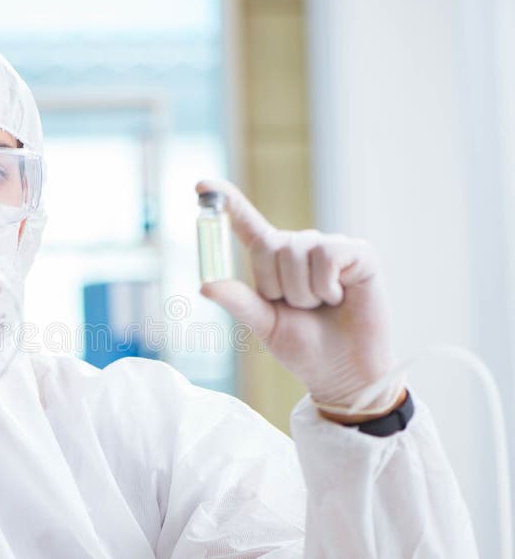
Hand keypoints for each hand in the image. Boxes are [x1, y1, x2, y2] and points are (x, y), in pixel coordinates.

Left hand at [197, 178, 403, 416]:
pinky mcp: (359, 253)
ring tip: (323, 306)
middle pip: (268, 246)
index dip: (226, 202)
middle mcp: (301, 246)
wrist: (343, 372)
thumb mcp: (264, 324)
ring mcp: (331, 246)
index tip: (200, 186)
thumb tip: (205, 284)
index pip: (247, 224)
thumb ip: (238, 301)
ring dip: (303, 293)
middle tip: (299, 308)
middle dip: (277, 287)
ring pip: (296, 253)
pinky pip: (326, 255)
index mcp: (275, 261)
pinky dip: (326, 286)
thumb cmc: (304, 348)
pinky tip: (341, 297)